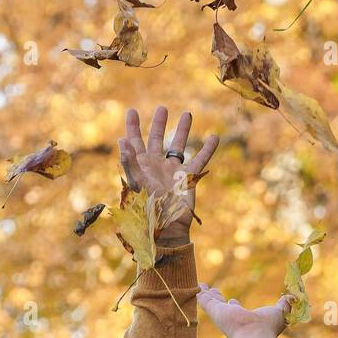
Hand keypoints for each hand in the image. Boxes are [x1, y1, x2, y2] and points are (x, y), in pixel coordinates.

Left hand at [118, 104, 218, 245]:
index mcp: (141, 166)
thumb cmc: (147, 210)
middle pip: (157, 139)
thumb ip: (129, 163)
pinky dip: (208, 149)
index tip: (131, 111)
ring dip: (182, 130)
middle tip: (162, 108)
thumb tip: (122, 141)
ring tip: (187, 114)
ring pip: (179, 145)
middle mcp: (156, 166)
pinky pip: (200, 160)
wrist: (166, 228)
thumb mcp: (136, 184)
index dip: (132, 127)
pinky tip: (215, 137)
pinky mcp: (189, 178)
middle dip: (158, 124)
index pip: (134, 142)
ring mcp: (173, 171)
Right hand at [196, 285, 292, 337]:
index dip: (233, 305)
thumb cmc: (268, 327)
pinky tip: (195, 286)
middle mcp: (231, 318)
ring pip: (211, 302)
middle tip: (212, 291)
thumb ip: (284, 304)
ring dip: (206, 294)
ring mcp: (221, 315)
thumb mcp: (280, 312)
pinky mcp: (215, 310)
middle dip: (216, 299)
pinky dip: (199, 294)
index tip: (232, 301)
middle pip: (221, 306)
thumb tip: (290, 297)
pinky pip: (204, 300)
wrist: (255, 335)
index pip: (236, 311)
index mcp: (243, 319)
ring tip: (201, 286)